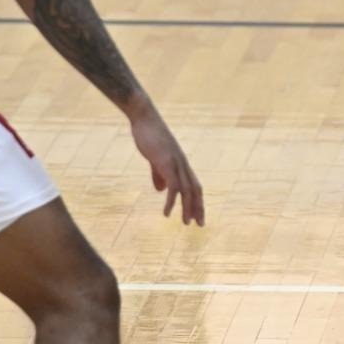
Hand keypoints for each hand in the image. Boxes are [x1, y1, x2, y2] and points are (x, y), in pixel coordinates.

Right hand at [129, 110, 204, 225]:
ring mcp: (176, 163)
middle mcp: (182, 164)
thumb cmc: (148, 135)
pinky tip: (167, 213)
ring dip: (188, 208)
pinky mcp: (166, 162)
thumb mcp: (154, 158)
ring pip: (187, 190)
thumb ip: (158, 174)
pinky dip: (172, 201)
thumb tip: (162, 190)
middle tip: (200, 225)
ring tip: (186, 223)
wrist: (144, 118)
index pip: (194, 185)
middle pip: (196, 189)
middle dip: (199, 208)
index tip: (198, 216)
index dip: (197, 201)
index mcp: (180, 163)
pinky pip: (173, 186)